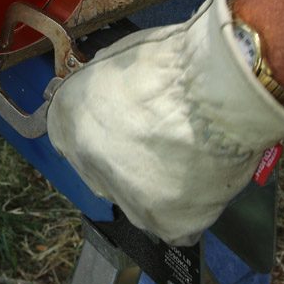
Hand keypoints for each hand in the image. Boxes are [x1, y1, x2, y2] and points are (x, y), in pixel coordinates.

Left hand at [47, 0, 283, 245]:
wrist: (217, 89)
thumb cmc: (170, 61)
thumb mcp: (118, 61)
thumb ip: (102, 87)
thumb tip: (105, 95)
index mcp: (67, 118)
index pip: (72, 136)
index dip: (101, 132)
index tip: (126, 126)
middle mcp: (86, 163)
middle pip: (102, 171)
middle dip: (127, 160)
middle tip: (164, 141)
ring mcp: (125, 199)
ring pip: (138, 200)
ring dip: (158, 186)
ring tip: (193, 157)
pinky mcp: (166, 223)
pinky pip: (176, 222)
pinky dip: (190, 207)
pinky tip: (206, 180)